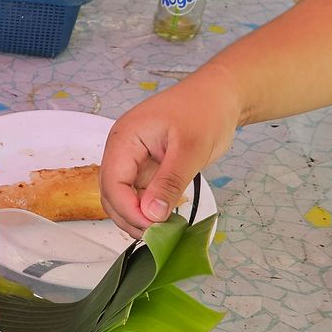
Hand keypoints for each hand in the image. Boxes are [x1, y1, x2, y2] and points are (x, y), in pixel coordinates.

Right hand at [98, 71, 240, 234]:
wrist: (220, 95)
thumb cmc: (205, 111)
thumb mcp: (191, 149)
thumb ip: (169, 183)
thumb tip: (151, 216)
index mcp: (124, 139)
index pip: (113, 183)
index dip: (128, 209)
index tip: (153, 227)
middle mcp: (122, 150)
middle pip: (111, 194)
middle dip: (130, 217)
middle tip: (158, 236)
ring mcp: (133, 159)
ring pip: (123, 198)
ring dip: (137, 216)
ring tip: (163, 231)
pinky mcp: (146, 167)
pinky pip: (139, 194)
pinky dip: (148, 209)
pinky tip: (165, 220)